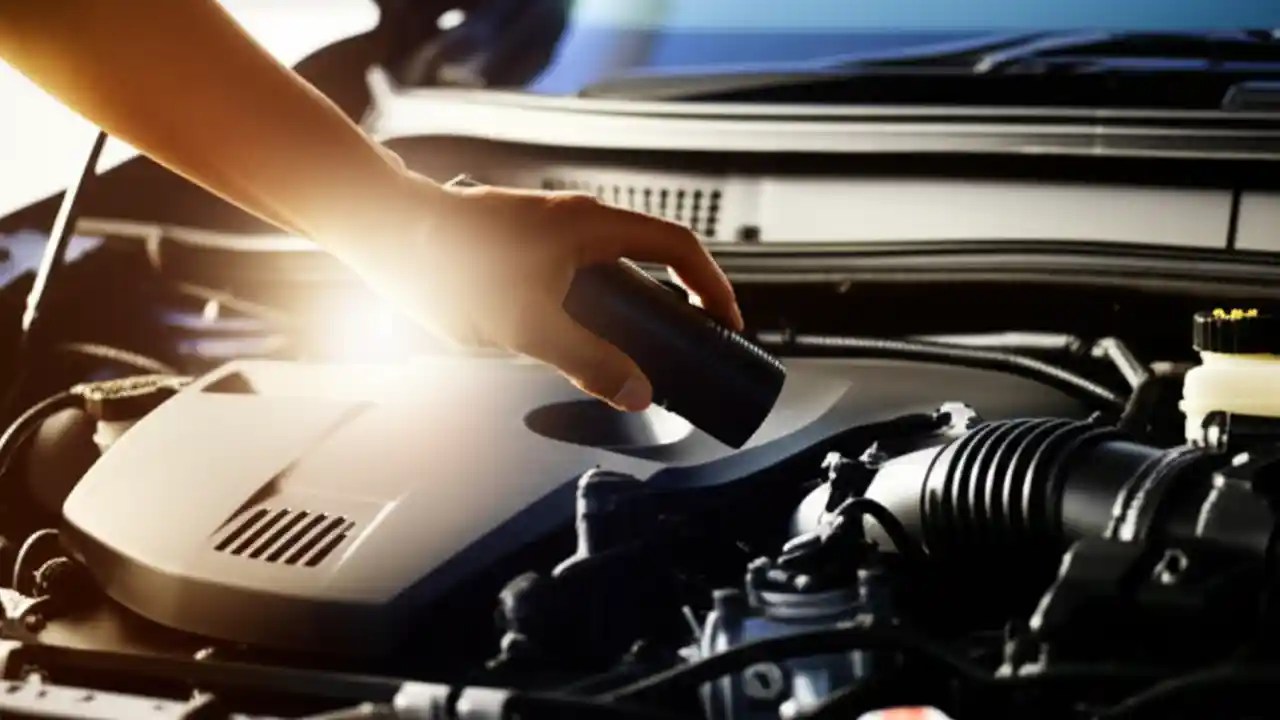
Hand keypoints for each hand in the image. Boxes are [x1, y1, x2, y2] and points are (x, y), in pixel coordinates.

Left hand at [344, 173, 742, 411]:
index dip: (713, 285)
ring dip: (630, 309)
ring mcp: (550, 230)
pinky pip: (579, 275)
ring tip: (630, 354)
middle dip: (676, 301)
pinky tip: (570, 342)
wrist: (387, 233)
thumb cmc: (448, 262)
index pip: (679, 247)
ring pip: (612, 270)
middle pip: (651, 258)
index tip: (726, 321)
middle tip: (687, 343)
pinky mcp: (524, 245)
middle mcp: (576, 220)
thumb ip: (586, 361)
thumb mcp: (526, 325)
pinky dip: (594, 307)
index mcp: (591, 225)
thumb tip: (636, 391)